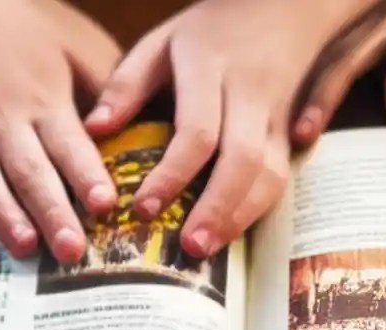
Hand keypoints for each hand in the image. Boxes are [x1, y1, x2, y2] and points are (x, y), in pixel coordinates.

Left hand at [86, 0, 370, 256]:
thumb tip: (93, 130)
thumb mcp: (162, 41)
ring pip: (271, 173)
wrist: (286, 7)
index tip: (143, 209)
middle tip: (189, 248)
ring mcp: (278, 115)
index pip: (196, 130)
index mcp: (211, 67)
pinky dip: (263, 208)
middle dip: (217, 208)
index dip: (172, 175)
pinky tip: (236, 232)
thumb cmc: (211, 30)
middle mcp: (250, 93)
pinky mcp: (291, 132)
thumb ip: (127, 83)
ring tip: (208, 250)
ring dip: (242, 217)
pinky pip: (285, 176)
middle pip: (242, 159)